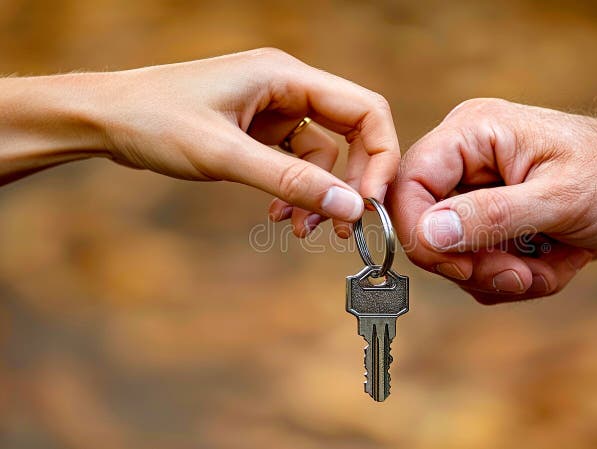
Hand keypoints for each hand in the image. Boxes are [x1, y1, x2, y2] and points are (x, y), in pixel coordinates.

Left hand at [1, 49, 399, 236]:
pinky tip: (279, 217)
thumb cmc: (154, 121)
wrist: (103, 119)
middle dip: (351, 181)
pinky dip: (294, 192)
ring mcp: (273, 110)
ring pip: (322, 156)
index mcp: (286, 76)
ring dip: (317, 195)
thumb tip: (350, 208)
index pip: (364, 110)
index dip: (379, 156)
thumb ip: (291, 181)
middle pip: (351, 133)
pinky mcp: (258, 131)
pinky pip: (294, 164)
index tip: (369, 203)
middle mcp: (287, 88)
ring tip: (298, 229)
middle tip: (345, 226)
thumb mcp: (225, 155)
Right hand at [389, 98, 596, 303]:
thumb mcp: (559, 199)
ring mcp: (481, 193)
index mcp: (474, 134)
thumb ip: (490, 217)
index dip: (422, 233)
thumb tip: (426, 236)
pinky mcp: (496, 221)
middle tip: (522, 274)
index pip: (409, 183)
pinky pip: (482, 266)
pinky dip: (519, 276)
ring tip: (552, 264)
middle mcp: (468, 161)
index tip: (462, 266)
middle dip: (477, 265)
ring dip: (504, 276)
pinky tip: (557, 260)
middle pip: (429, 229)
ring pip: (456, 256)